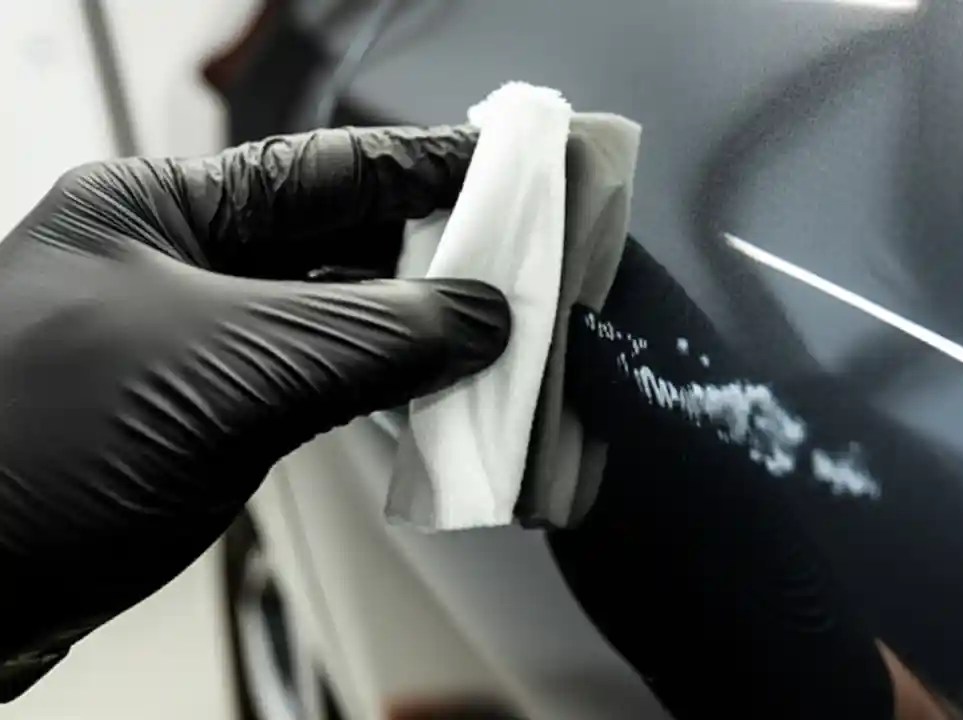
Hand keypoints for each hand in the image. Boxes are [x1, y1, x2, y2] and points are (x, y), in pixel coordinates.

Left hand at [0, 127, 509, 696]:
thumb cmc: (25, 459)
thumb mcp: (225, 372)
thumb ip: (367, 337)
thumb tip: (475, 316)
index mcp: (156, 211)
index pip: (324, 168)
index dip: (427, 166)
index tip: (509, 169)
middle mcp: (175, 268)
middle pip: (337, 241)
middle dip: (432, 254)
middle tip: (522, 263)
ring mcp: (192, 347)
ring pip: (334, 318)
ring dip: (414, 330)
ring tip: (497, 331)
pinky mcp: (206, 418)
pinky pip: (318, 383)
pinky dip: (380, 388)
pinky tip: (433, 394)